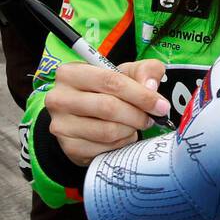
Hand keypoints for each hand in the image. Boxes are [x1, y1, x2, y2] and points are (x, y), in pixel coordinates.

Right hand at [45, 58, 170, 166]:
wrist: (88, 116)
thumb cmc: (109, 90)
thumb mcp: (128, 73)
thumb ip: (146, 70)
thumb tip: (150, 87)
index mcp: (71, 72)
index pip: (111, 81)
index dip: (140, 95)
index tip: (160, 106)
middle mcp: (59, 98)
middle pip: (108, 107)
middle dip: (137, 115)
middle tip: (151, 118)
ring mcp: (61, 125)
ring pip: (107, 131)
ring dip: (130, 130)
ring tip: (134, 125)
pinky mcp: (69, 147)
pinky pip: (104, 148)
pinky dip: (121, 143)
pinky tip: (122, 136)